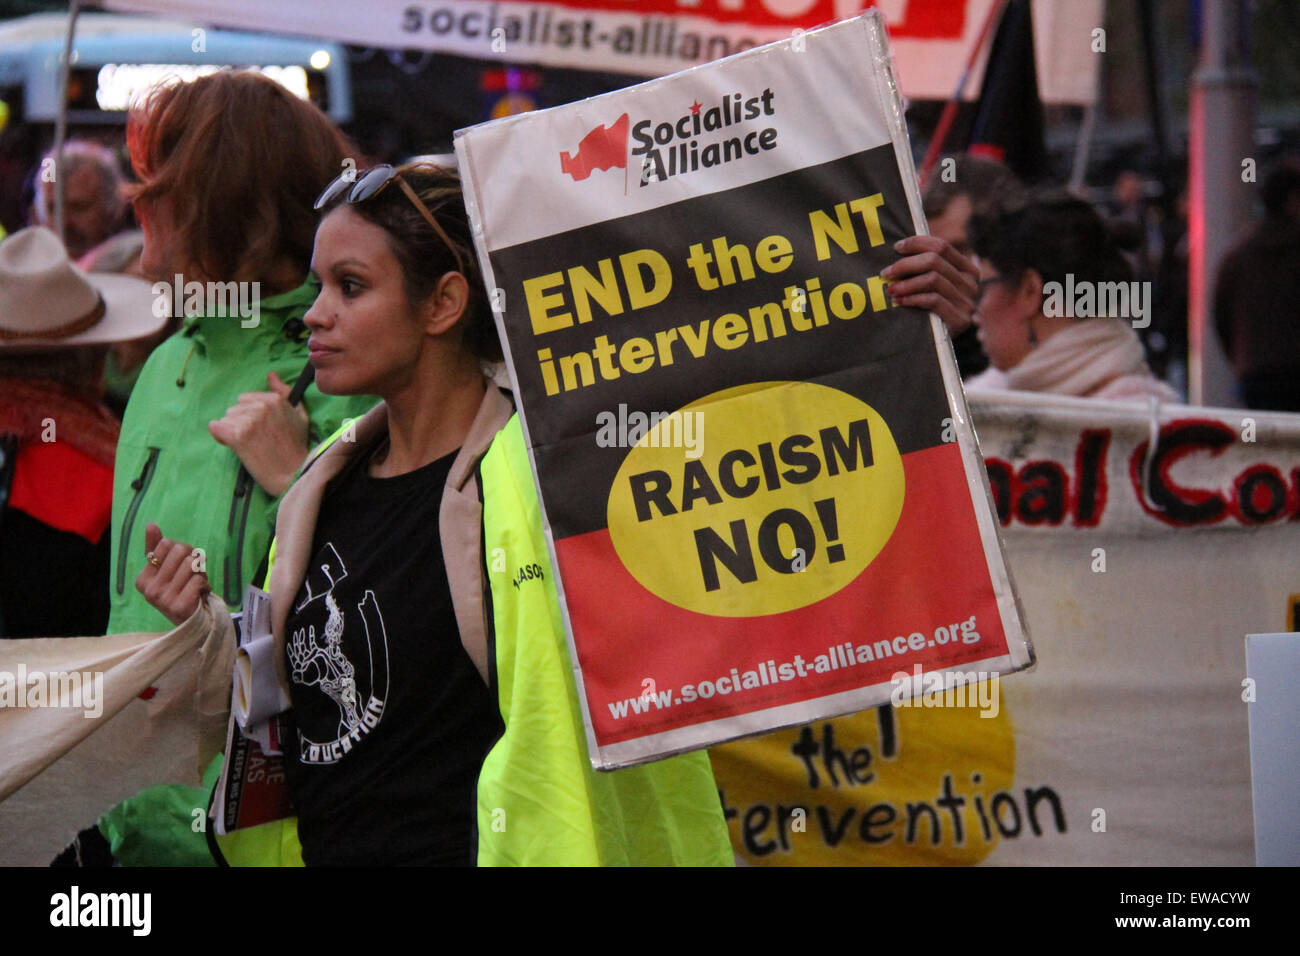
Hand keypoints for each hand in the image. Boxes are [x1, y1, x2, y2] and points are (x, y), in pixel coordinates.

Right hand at [136, 522, 210, 626]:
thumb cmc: (181, 592)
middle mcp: (150, 590)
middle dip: (194, 560)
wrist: (195, 622)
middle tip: (192, 576)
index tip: (181, 568)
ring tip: (197, 586)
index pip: (166, 544)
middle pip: (180, 551)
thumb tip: (151, 525)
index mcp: (143, 580)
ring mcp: (163, 600)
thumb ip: (157, 548)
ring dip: (201, 573)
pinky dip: (205, 584)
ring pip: (192, 564)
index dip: (182, 552)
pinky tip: (200, 595)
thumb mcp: (167, 571)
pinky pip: (199, 579)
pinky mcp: (179, 607)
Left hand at [208, 371, 309, 496]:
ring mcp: (248, 421)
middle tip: (255, 440)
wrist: (292, 474)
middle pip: (234, 409)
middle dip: (240, 422)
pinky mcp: (237, 436)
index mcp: (275, 399)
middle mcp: (261, 406)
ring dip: (232, 431)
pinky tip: (234, 446)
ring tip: (250, 446)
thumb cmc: (296, 447)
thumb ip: (285, 393)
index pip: (245, 399)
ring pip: (225, 419)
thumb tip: (271, 375)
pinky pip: (215, 428)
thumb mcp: (299, 415)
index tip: (260, 430)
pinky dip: (220, 437)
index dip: (249, 415)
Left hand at [881, 235, 979, 337]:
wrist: (937, 346)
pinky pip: (933, 300)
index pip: (942, 246)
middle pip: (935, 261)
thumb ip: (925, 267)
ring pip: (933, 279)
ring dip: (906, 283)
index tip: (896, 248)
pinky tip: (900, 301)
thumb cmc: (929, 311)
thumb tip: (899, 246)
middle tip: (886, 273)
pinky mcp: (960, 320)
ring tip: (890, 289)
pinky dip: (912, 298)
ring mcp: (968, 302)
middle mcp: (972, 284)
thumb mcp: (930, 285)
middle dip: (905, 264)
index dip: (917, 243)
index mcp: (967, 269)